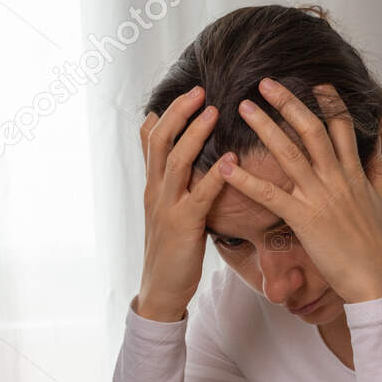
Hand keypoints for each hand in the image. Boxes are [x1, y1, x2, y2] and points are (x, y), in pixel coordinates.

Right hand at [135, 86, 228, 321]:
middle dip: (179, 112)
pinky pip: (199, 195)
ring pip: (176, 161)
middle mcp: (156, 191)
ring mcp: (167, 208)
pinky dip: (215, 175)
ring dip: (195, 133)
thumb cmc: (170, 252)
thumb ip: (172, 186)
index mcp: (153, 186)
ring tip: (214, 112)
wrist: (161, 290)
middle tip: (200, 90)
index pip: (151, 139)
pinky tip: (231, 160)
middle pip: (160, 140)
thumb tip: (181, 163)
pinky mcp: (183, 227)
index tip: (188, 91)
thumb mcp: (166, 212)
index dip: (166, 112)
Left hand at [219, 80, 381, 304]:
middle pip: (311, 129)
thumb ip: (376, 171)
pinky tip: (225, 165)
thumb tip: (379, 147)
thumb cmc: (378, 244)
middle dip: (288, 102)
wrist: (377, 276)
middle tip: (265, 83)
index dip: (330, 102)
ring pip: (289, 153)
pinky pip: (268, 194)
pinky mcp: (303, 218)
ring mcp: (319, 196)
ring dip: (265, 127)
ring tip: (244, 107)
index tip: (317, 83)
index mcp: (354, 172)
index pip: (342, 127)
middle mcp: (336, 178)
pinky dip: (244, 178)